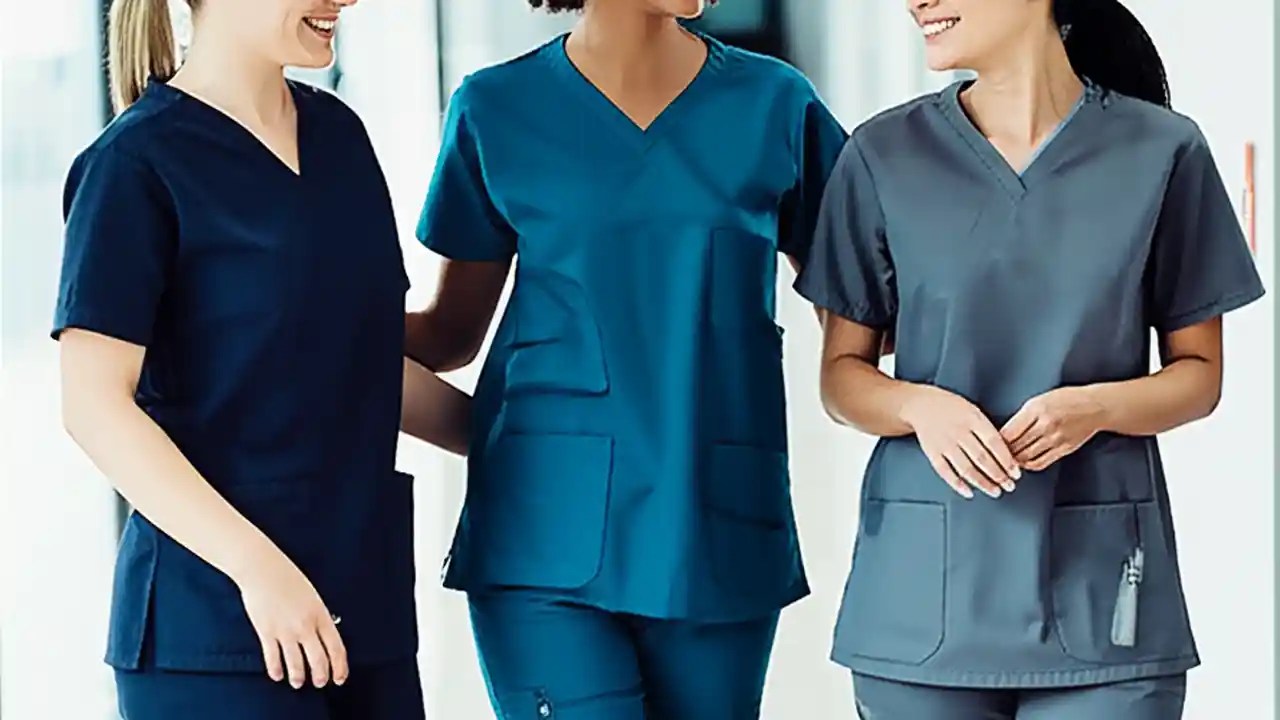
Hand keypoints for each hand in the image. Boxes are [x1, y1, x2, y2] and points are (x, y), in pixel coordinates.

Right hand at [236, 550, 347, 688]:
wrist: (262, 569)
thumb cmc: (287, 577)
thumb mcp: (312, 595)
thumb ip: (318, 615)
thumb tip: (323, 632)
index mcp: (320, 614)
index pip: (336, 647)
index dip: (340, 666)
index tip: (340, 677)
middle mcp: (305, 626)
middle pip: (318, 660)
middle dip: (321, 677)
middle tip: (320, 683)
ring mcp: (285, 631)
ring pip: (296, 664)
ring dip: (298, 677)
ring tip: (298, 682)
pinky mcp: (266, 632)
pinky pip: (272, 658)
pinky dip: (276, 670)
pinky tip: (278, 675)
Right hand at [901, 384, 1020, 498]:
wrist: (921, 405)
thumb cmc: (951, 408)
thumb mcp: (974, 411)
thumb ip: (988, 430)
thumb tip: (1006, 454)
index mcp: (972, 419)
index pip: (994, 444)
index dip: (1007, 461)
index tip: (1016, 473)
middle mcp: (959, 432)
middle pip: (982, 459)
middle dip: (999, 476)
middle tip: (1009, 486)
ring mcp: (944, 443)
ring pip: (966, 468)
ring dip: (983, 483)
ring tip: (995, 491)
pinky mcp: (932, 452)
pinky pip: (946, 472)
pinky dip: (958, 484)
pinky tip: (969, 492)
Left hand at [1000, 387, 1106, 470]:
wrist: (1095, 407)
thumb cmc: (1066, 399)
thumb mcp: (1039, 400)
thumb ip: (1022, 416)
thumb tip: (1003, 433)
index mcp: (1036, 409)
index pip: (1008, 432)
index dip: (995, 442)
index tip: (988, 445)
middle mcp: (1046, 425)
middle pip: (1015, 447)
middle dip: (1002, 454)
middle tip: (993, 457)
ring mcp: (1056, 439)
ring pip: (1026, 457)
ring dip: (1013, 461)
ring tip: (1006, 461)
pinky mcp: (1064, 450)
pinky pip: (1040, 462)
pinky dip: (1028, 465)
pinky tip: (1022, 462)